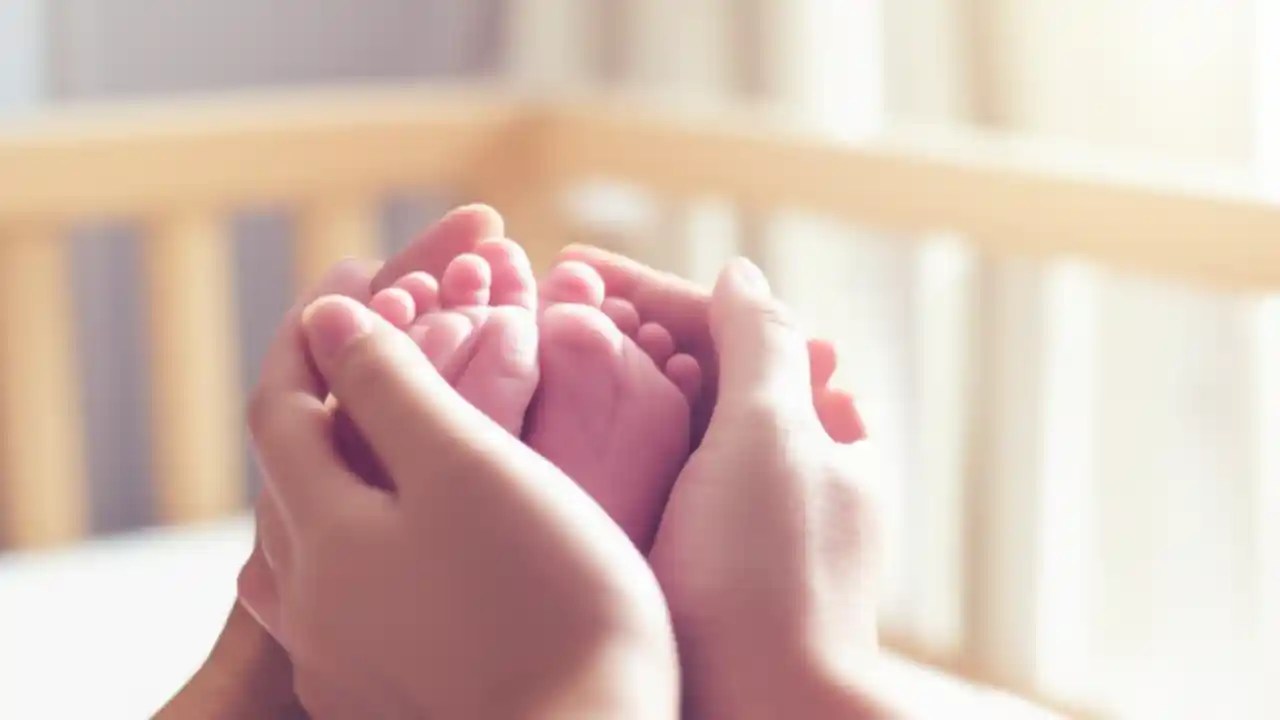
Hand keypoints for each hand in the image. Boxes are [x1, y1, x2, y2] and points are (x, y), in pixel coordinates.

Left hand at [239, 289, 677, 718]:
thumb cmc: (540, 596)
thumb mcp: (464, 466)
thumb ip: (390, 385)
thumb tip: (331, 317)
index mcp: (323, 536)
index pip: (279, 412)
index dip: (306, 339)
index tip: (344, 282)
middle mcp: (314, 602)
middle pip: (293, 478)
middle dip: (325, 400)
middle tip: (372, 344)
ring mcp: (347, 661)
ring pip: (321, 542)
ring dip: (346, 472)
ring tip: (384, 433)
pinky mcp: (388, 699)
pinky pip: (354, 597)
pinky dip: (370, 539)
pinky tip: (402, 541)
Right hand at [562, 248, 889, 718]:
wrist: (759, 714)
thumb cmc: (776, 575)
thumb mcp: (775, 436)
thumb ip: (760, 344)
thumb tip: (738, 274)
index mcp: (815, 429)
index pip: (727, 331)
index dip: (649, 291)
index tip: (570, 264)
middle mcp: (772, 470)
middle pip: (685, 370)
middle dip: (612, 329)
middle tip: (528, 303)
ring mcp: (723, 520)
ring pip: (651, 424)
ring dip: (592, 379)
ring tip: (519, 347)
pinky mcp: (679, 565)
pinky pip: (628, 477)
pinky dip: (586, 442)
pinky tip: (533, 427)